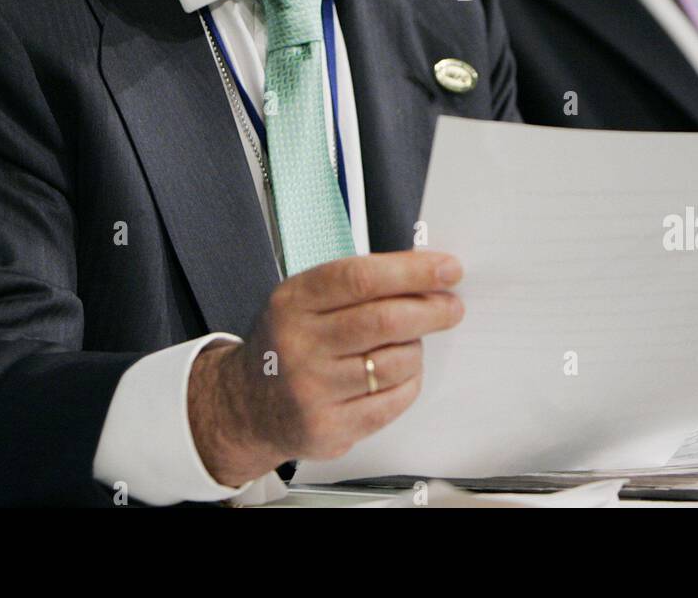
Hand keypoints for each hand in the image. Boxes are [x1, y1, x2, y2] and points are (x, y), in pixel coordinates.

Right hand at [186, 250, 463, 485]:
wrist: (246, 404)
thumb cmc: (288, 342)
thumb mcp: (304, 299)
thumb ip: (357, 284)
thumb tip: (423, 274)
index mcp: (293, 301)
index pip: (361, 278)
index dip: (412, 271)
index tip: (447, 269)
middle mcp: (298, 345)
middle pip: (384, 321)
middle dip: (431, 310)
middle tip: (451, 306)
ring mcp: (312, 390)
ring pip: (395, 363)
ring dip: (416, 349)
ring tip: (408, 344)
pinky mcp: (328, 428)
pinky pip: (393, 402)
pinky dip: (408, 383)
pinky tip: (396, 375)